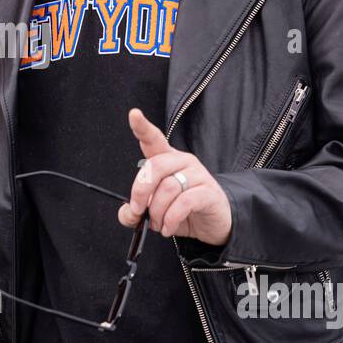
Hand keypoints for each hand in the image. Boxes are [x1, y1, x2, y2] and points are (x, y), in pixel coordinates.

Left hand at [118, 108, 232, 245]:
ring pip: (168, 188)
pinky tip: (169, 227)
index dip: (142, 127)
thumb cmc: (182, 211)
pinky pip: (184, 202)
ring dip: (157, 212)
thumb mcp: (154, 212)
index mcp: (167, 160)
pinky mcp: (209, 192)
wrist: (213, 224)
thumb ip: (135, 212)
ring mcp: (198, 175)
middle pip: (156, 166)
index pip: (153, 139)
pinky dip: (171, 218)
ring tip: (159, 225)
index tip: (133, 114)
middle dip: (141, 191)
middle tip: (139, 211)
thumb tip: (128, 213)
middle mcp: (182, 162)